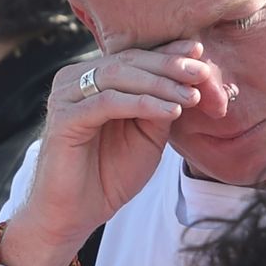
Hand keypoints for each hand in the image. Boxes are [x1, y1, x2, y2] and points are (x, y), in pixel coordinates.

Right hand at [2, 42, 227, 265]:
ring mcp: (66, 97)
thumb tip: (188, 78)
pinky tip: (171, 111)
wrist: (76, 214)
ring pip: (119, 76)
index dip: (168, 52)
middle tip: (201, 72)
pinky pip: (109, 102)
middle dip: (168, 66)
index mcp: (91, 78)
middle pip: (127, 61)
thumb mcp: (147, 135)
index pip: (134, 57)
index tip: (200, 52)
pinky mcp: (64, 118)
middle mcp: (73, 80)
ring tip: (191, 96)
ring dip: (160, 84)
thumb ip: (160, 105)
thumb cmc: (109, 175)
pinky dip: (142, 104)